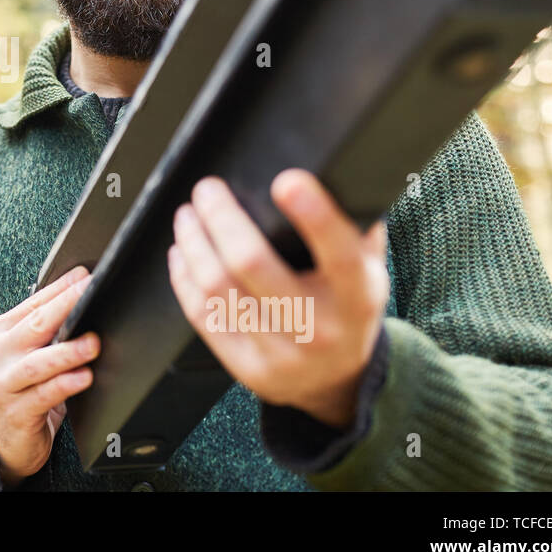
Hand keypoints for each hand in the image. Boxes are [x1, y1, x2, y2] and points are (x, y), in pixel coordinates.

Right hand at [0, 266, 98, 485]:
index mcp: (2, 332)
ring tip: (93, 343)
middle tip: (90, 294)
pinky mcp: (15, 412)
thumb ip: (50, 326)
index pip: (35, 303)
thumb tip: (82, 288)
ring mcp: (3, 383)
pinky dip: (64, 385)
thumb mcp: (35, 352)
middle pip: (35, 326)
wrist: (10, 438)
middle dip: (65, 307)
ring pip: (37, 363)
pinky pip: (43, 395)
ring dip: (67, 352)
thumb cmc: (28, 388)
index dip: (61, 288)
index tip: (85, 275)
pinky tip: (84, 377)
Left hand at [166, 170, 388, 427]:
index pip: (338, 253)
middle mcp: (319, 329)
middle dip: (221, 217)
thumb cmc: (347, 307)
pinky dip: (184, 276)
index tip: (286, 180)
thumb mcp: (368, 270)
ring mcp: (280, 354)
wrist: (336, 380)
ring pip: (217, 288)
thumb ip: (355, 227)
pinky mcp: (245, 367)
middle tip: (207, 189)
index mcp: (358, 298)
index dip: (314, 216)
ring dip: (193, 242)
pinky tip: (182, 253)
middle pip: (252, 264)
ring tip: (188, 216)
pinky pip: (202, 315)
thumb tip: (335, 171)